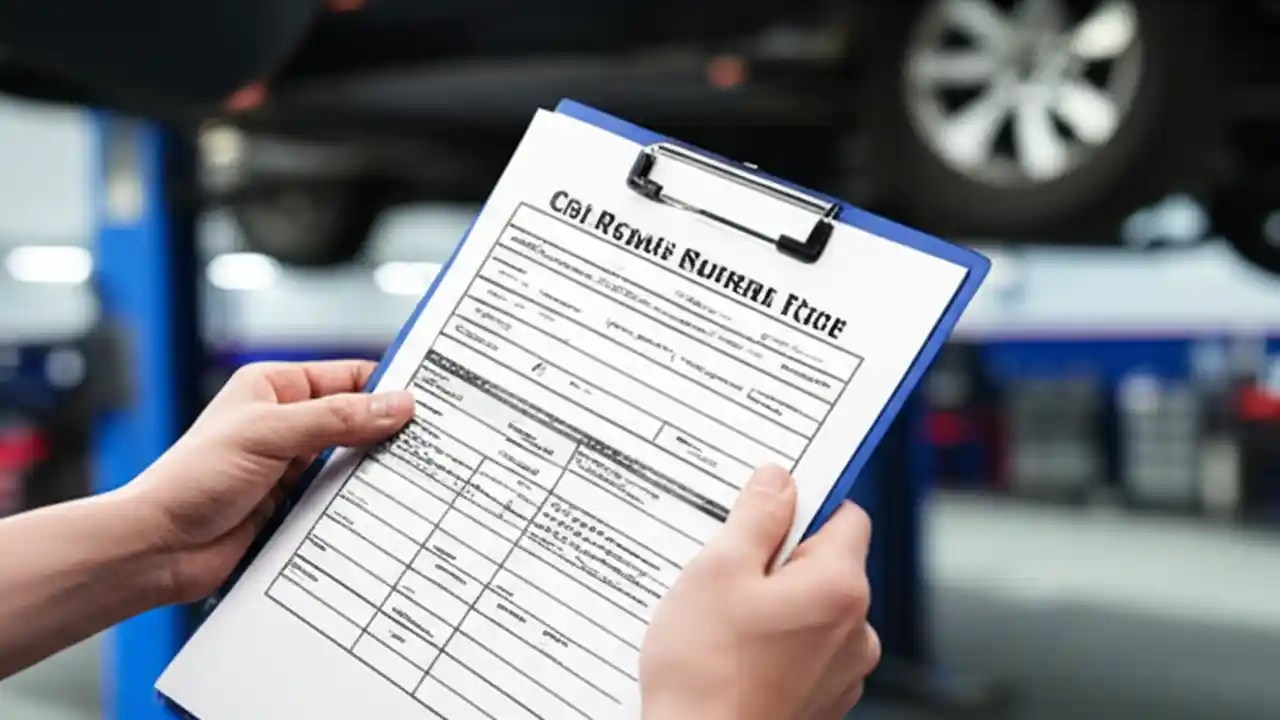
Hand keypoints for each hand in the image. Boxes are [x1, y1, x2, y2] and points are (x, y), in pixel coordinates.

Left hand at [125, 360, 414, 603]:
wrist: (157, 549)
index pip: (348, 377)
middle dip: (388, 432)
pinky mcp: (294, 505)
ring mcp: (291, 466)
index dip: (388, 387)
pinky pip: (340, 499)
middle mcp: (286, 423)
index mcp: (275, 388)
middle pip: (356, 420)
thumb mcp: (269, 435)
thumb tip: (396, 405)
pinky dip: (360, 503)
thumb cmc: (191, 480)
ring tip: (414, 477)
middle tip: (432, 443)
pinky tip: (385, 508)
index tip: (429, 401)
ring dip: (374, 471)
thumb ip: (336, 418)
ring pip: (352, 462)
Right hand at [640, 465, 879, 719]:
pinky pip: (805, 648)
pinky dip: (775, 641)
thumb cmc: (704, 672)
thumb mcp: (719, 571)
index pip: (847, 515)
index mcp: (840, 588)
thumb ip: (756, 517)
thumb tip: (779, 481)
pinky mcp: (821, 699)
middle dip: (779, 559)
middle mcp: (856, 632)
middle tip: (727, 570)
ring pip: (813, 609)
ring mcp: (842, 672)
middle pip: (828, 564)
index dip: (805, 504)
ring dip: (776, 603)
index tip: (766, 508)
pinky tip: (733, 650)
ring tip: (724, 618)